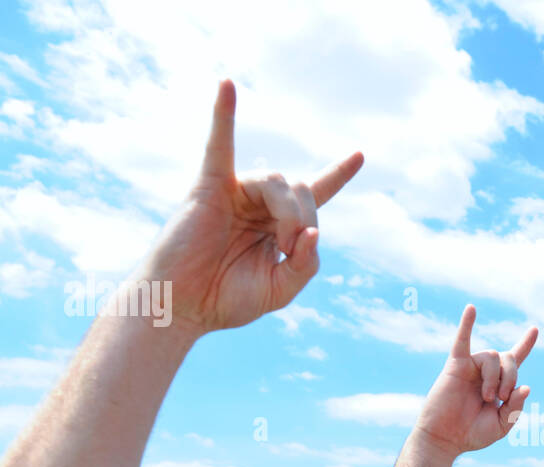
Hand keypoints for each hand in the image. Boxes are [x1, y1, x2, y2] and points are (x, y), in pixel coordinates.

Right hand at [131, 81, 361, 339]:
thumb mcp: (280, 289)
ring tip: (279, 242)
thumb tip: (313, 230)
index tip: (359, 155)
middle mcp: (259, 203)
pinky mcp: (209, 186)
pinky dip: (223, 114)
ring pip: (277, 180)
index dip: (338, 174)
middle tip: (289, 251)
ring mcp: (235, 191)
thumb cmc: (225, 299)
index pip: (315, 192)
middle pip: (301, 189)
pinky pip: (219, 144)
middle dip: (305, 220)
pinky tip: (226, 85)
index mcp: (278, 225)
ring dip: (289, 212)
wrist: (184, 306)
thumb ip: (305, 264)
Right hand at [412, 306, 537, 459]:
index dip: (525, 344)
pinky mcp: (455, 366)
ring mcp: (471, 367)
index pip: (515, 359)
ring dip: (494, 377)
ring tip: (487, 397)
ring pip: (492, 355)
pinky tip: (471, 309)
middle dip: (511, 377)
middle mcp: (485, 371)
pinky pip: (462, 340)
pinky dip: (467, 324)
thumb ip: (515, 408)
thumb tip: (525, 387)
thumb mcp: (502, 425)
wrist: (446, 439)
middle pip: (508, 358)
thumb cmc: (471, 434)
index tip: (534, 329)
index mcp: (498, 383)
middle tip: (501, 398)